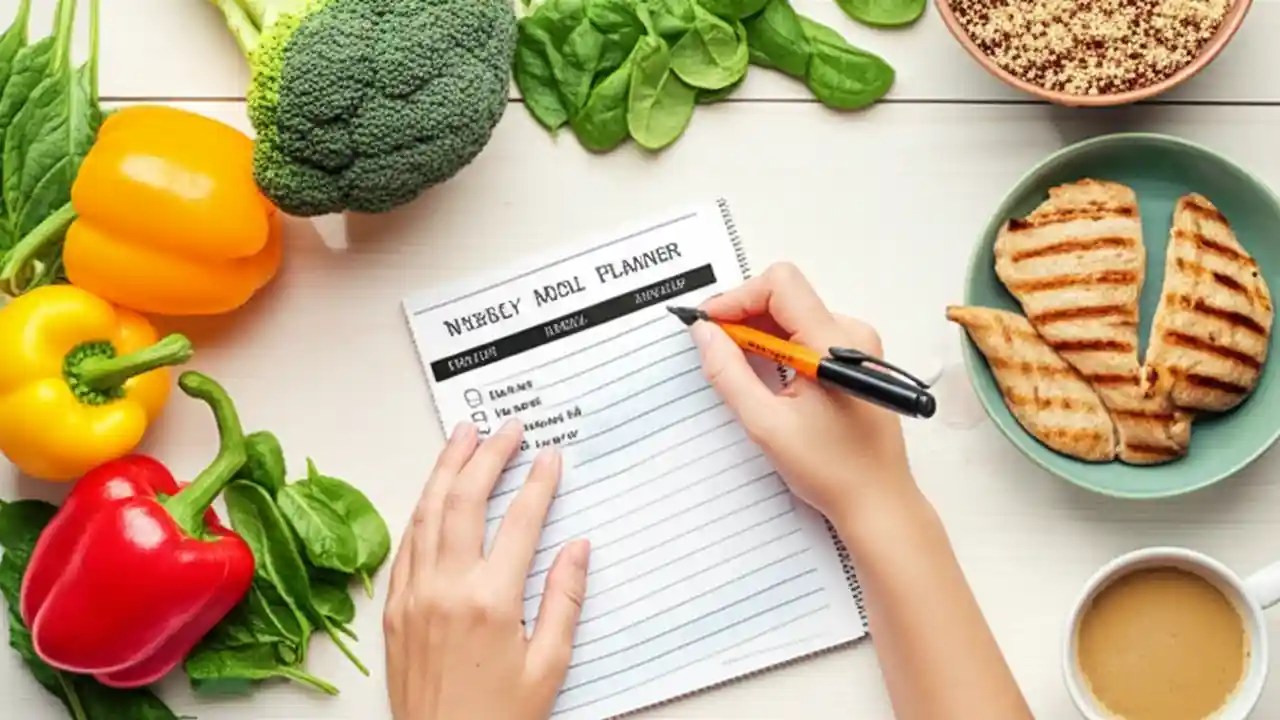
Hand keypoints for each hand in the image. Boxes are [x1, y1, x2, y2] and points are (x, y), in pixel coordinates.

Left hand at [384, 420, 589, 719]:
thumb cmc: (499, 719)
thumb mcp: (549, 665)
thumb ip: (564, 600)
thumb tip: (577, 548)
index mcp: (491, 602)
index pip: (519, 522)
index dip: (538, 483)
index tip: (550, 457)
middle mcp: (446, 590)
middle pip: (465, 501)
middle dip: (487, 456)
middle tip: (506, 430)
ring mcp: (414, 596)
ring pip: (426, 513)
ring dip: (446, 469)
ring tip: (463, 438)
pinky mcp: (393, 609)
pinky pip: (406, 544)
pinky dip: (422, 509)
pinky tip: (433, 493)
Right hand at [694, 263, 914, 526]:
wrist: (879, 501)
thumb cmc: (831, 470)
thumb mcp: (766, 424)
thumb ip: (729, 373)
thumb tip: (704, 334)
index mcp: (833, 345)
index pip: (781, 285)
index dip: (738, 297)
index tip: (709, 325)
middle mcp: (852, 335)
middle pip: (786, 297)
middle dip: (744, 316)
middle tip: (714, 347)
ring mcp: (857, 347)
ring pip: (795, 315)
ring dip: (761, 333)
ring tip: (738, 367)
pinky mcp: (855, 361)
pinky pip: (809, 334)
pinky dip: (779, 346)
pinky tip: (767, 378)